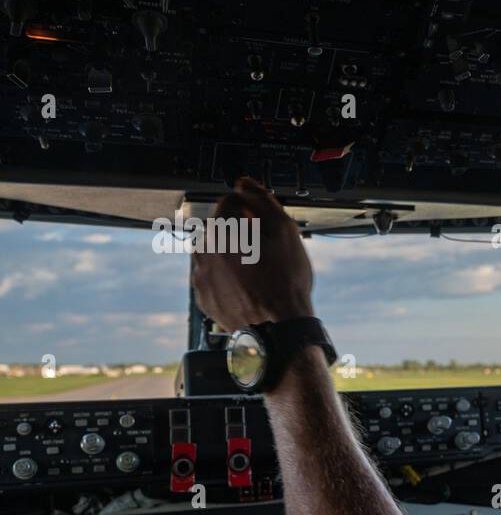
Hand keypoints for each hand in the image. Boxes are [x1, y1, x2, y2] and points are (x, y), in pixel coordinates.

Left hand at [192, 176, 314, 332]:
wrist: (279, 330)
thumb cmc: (285, 283)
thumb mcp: (285, 231)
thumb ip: (262, 200)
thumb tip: (245, 184)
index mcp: (219, 231)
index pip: (229, 201)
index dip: (251, 207)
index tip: (264, 220)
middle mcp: (203, 251)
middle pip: (220, 227)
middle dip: (240, 231)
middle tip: (266, 248)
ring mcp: (200, 276)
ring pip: (214, 252)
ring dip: (232, 254)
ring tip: (259, 270)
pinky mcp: (203, 297)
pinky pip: (212, 277)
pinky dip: (226, 276)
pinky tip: (249, 285)